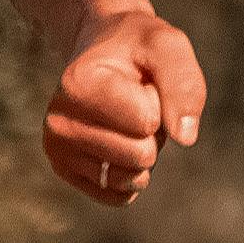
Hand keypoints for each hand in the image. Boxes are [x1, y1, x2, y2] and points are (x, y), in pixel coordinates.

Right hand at [44, 2, 204, 206]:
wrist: (101, 49)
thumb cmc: (137, 47)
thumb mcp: (167, 46)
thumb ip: (184, 83)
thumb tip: (185, 137)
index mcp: (78, 84)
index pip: (148, 121)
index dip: (158, 101)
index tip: (139, 81)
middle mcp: (59, 120)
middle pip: (141, 155)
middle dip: (153, 131)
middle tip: (135, 102)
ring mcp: (58, 149)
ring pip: (131, 178)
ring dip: (144, 152)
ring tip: (127, 119)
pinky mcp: (65, 170)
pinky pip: (118, 195)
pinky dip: (132, 174)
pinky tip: (119, 142)